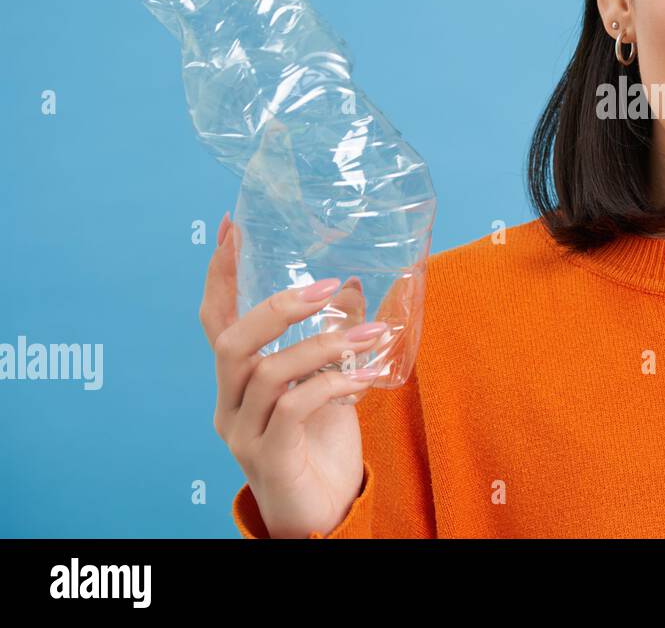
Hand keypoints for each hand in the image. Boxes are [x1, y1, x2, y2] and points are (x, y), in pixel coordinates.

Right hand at [201, 211, 389, 537]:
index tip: (232, 226)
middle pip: (231, 342)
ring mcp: (243, 433)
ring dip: (324, 346)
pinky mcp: (268, 458)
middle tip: (326, 287)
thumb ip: (334, 339)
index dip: (220, 274)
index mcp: (237, 382)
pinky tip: (368, 378)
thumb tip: (352, 284)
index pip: (216, 319)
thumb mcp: (331, 384)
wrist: (321, 515)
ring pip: (268, 372)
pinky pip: (294, 409)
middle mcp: (229, 405)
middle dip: (277, 307)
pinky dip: (333, 385)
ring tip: (371, 335)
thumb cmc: (321, 447)